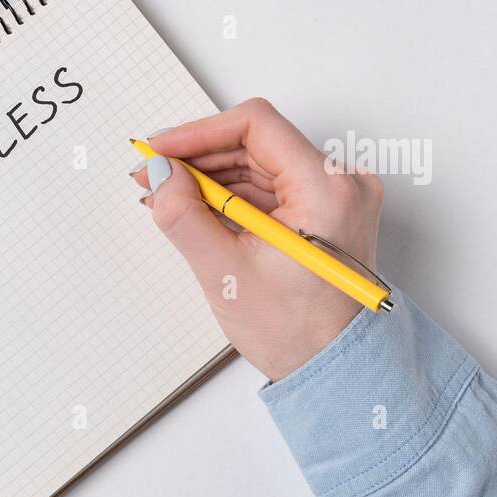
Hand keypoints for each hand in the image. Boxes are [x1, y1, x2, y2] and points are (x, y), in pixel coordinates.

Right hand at [134, 98, 384, 381]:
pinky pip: (273, 187)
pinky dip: (234, 195)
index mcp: (327, 188)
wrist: (335, 371)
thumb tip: (160, 174)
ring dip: (213, 177)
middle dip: (199, 157)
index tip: (160, 152)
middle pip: (257, 142)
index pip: (255, 125)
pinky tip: (200, 210)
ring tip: (170, 198)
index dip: (198, 133)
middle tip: (154, 177)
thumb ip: (184, 215)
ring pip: (262, 164)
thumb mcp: (225, 272)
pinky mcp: (328, 214)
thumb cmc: (296, 332)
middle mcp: (342, 182)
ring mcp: (338, 197)